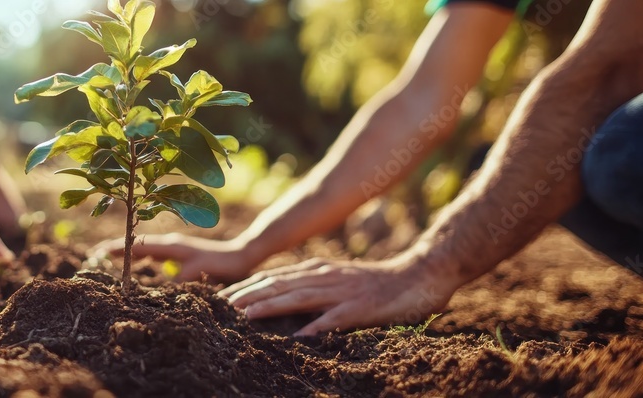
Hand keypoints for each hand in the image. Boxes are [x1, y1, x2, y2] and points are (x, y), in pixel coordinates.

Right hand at [91, 233, 257, 281]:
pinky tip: (140, 263)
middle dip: (119, 247)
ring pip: (146, 248)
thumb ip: (182, 278)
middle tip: (98, 253)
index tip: (101, 251)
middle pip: (139, 244)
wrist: (242, 255)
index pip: (140, 246)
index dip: (120, 248)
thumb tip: (165, 285)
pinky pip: (156, 254)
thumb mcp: (200, 272)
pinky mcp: (182, 254)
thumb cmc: (222, 262)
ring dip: (130, 251)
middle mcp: (171, 244)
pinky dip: (143, 256)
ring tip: (112, 257)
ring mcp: (176, 248)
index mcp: (172, 246)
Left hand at [221, 257, 458, 335]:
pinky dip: (316, 326)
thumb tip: (283, 301)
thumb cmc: (377, 283)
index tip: (221, 298)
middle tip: (220, 306)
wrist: (421, 274)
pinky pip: (335, 318)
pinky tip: (299, 337)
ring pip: (300, 297)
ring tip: (246, 316)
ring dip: (271, 306)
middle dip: (248, 295)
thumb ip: (312, 288)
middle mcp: (325, 276)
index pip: (274, 277)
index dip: (246, 287)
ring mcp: (343, 291)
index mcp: (318, 270)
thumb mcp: (338, 280)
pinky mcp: (361, 307)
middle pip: (279, 284)